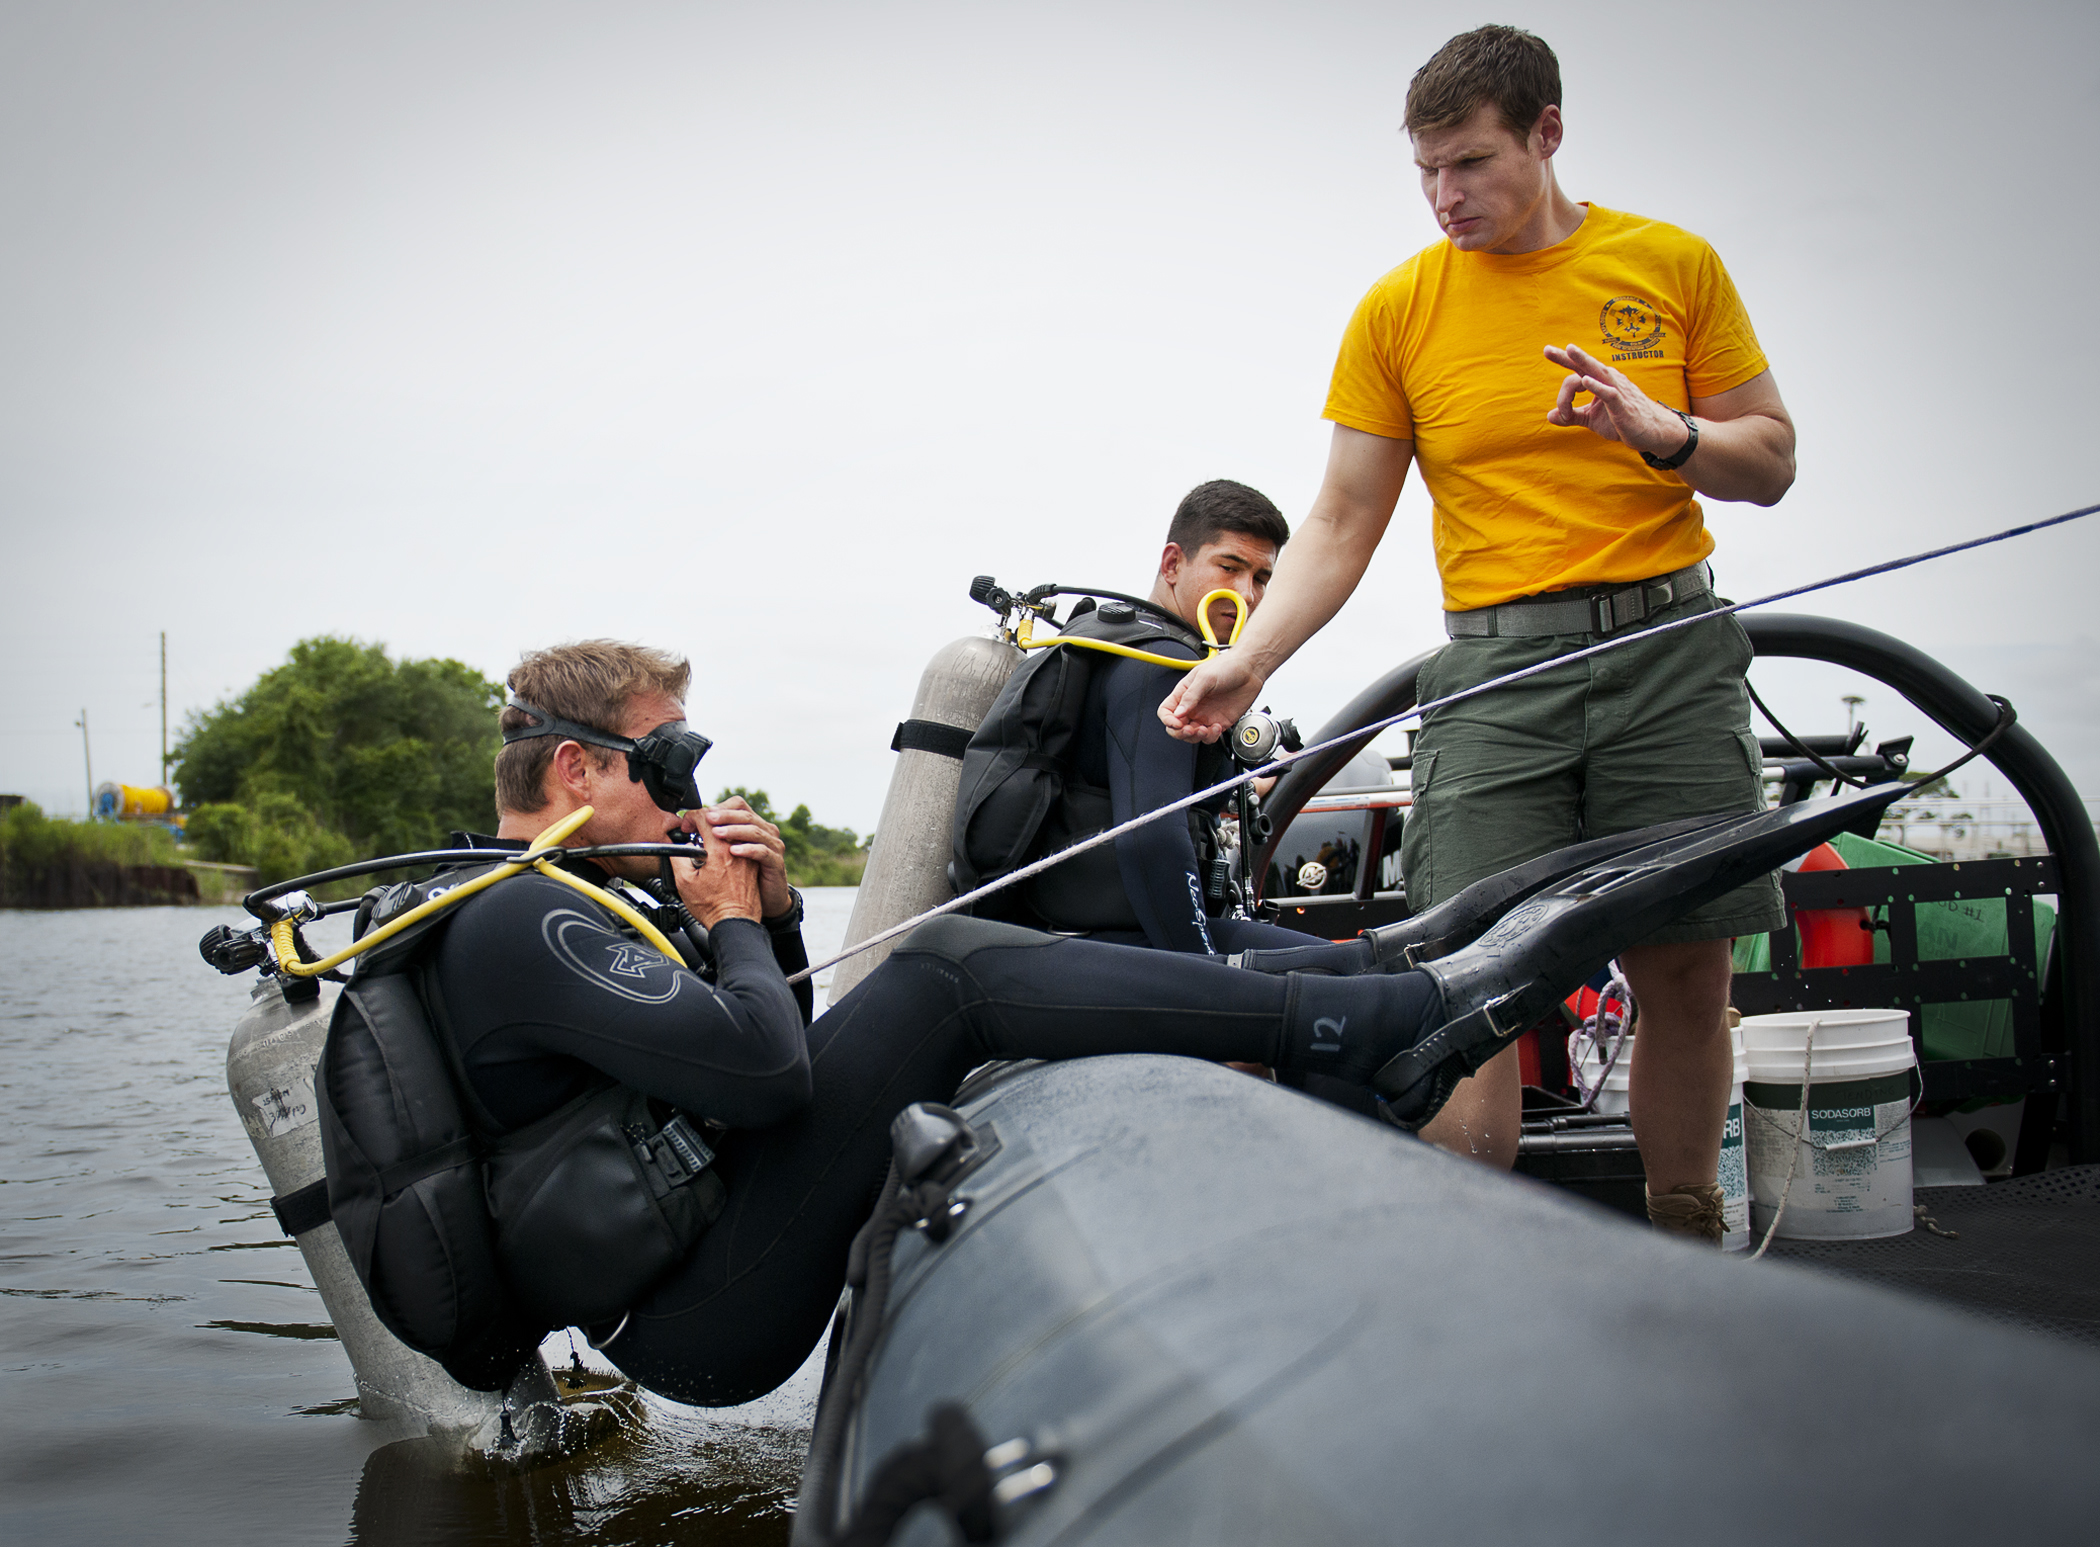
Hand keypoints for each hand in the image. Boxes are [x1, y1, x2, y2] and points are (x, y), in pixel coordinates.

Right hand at [670, 814, 762, 927]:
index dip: (691, 817)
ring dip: (719, 832)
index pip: (706, 816)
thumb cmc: (712, 907)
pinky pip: (741, 844)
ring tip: (707, 843)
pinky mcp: (752, 864)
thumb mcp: (684, 882)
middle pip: (722, 820)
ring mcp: (747, 856)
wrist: (734, 923)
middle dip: (706, 821)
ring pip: (733, 831)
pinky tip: (719, 855)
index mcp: (719, 850)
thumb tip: (678, 848)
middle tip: (696, 832)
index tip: (687, 828)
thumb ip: (678, 858)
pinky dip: (729, 843)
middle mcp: (736, 849)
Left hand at [699, 795, 791, 917]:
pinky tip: (733, 851)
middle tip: (708, 819)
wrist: (756, 906)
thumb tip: (686, 837)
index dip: (714, 808)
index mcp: (746, 828)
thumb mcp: (722, 859)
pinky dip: (749, 849)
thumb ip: (709, 844)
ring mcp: (770, 847)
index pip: (734, 806)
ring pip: (755, 830)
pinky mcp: (775, 863)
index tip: (692, 821)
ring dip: (734, 830)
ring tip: (716, 833)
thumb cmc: (736, 881)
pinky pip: (763, 851)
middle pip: (745, 813)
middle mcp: (760, 833)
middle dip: (724, 814)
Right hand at [1158, 655, 1263, 744]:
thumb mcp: (1205, 677)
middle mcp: (1193, 706)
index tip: (1177, 723)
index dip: (1168, 720)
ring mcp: (1205, 716)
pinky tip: (1217, 726)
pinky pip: (1210, 737)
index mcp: (1184, 693)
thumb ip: (1190, 696)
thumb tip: (1178, 713)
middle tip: (1190, 730)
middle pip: (1177, 728)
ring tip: (1204, 729)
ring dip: (1196, 737)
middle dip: (1181, 733)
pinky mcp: (1219, 722)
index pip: (1166, 711)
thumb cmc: (1228, 666)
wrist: (1250, 670)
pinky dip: (1211, 737)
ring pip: (1192, 736)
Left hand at [1543, 344, 1694, 460]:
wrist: (1651, 432)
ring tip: (1569, 350)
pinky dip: (1597, 387)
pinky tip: (1586, 381)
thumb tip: (1549, 416)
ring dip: (1582, 361)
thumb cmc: (1622, 422)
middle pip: (1584, 365)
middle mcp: (1607, 380)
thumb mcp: (1592, 420)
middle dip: (1567, 357)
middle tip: (1547, 349)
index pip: (1576, 373)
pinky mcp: (1623, 405)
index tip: (1552, 370)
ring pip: (1597, 372)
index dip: (1563, 376)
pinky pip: (1609, 393)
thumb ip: (1572, 416)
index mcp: (1598, 381)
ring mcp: (1616, 390)